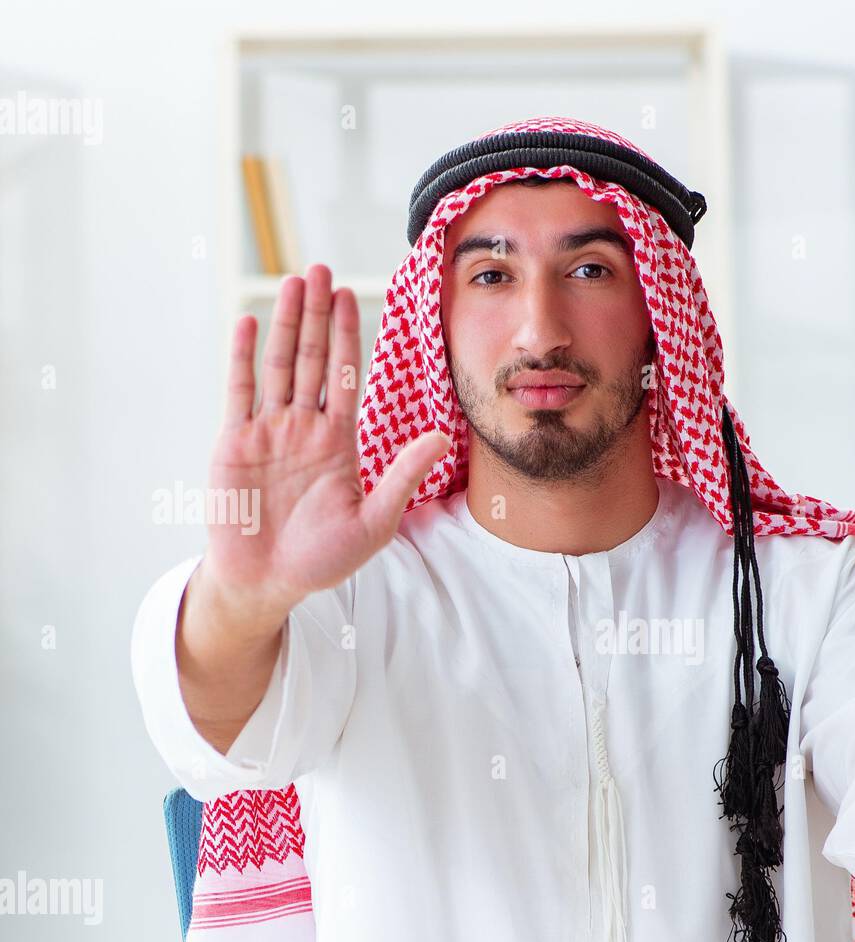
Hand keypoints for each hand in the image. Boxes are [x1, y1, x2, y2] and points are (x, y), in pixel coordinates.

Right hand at [205, 263, 447, 619]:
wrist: (269, 583)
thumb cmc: (323, 559)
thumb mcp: (374, 520)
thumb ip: (403, 475)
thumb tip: (443, 436)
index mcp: (338, 442)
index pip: (346, 377)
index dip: (349, 336)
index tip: (352, 295)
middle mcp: (303, 428)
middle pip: (312, 359)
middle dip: (318, 314)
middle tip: (321, 269)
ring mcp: (268, 432)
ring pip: (279, 365)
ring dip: (286, 323)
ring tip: (293, 280)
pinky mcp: (234, 442)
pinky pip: (240, 392)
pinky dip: (243, 357)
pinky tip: (249, 322)